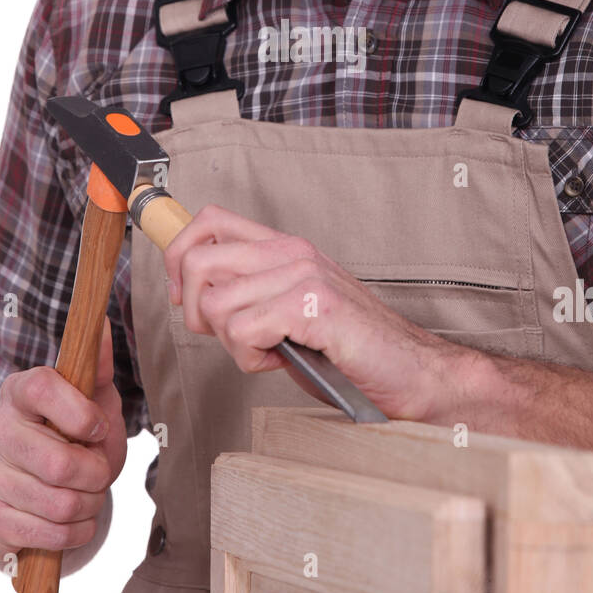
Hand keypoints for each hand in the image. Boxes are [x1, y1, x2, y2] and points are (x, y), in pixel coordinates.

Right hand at [0, 318, 126, 565]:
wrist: (40, 488)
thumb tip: (103, 324)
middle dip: (96, 475)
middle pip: (58, 464)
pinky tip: (73, 521)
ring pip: (59, 504)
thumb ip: (98, 366)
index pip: (42, 388)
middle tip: (98, 472)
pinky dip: (74, 533)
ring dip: (89, 506)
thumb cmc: (74, 437)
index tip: (98, 428)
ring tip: (87, 495)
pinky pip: (46, 535)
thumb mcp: (94, 400)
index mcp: (19, 391)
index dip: (80, 413)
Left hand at [164, 204, 456, 420]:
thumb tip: (191, 296)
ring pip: (215, 305)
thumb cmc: (350, 350)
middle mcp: (292, 252)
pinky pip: (242, 332)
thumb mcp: (289, 311)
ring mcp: (303, 275)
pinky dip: (252, 359)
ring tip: (269, 351)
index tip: (185, 297)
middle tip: (232, 337)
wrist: (413, 372)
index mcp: (285, 246)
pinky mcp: (312, 307)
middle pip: (198, 262)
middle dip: (197, 312)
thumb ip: (248, 294)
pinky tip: (282, 360)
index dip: (179, 258)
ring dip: (232, 344)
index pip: (209, 221)